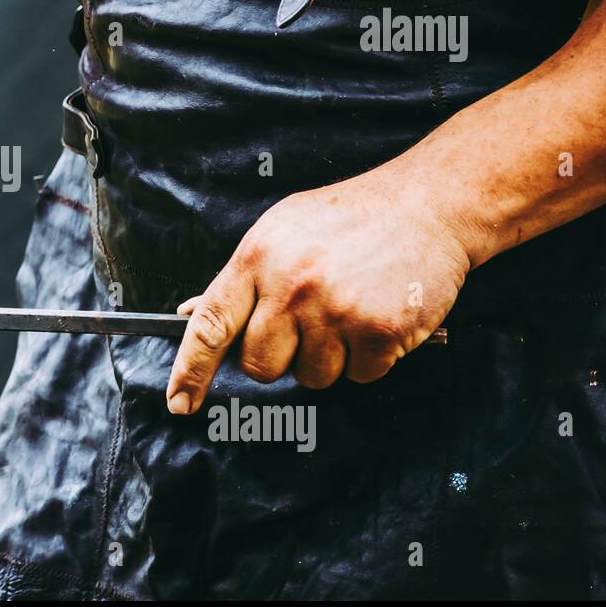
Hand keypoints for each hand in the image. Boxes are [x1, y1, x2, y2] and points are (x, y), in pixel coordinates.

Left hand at [166, 169, 474, 413]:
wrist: (426, 204)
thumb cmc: (347, 220)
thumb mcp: (280, 231)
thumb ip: (242, 279)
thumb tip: (193, 318)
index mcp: (257, 258)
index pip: (210, 325)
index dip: (190, 370)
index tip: (179, 402)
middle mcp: (291, 286)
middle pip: (260, 365)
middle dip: (279, 358)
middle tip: (306, 325)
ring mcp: (335, 310)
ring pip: (312, 377)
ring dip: (330, 357)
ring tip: (348, 309)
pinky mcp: (379, 331)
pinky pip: (360, 376)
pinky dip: (370, 357)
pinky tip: (377, 315)